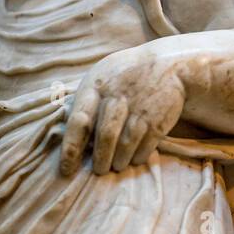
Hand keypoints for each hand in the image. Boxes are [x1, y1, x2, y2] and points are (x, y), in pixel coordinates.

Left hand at [59, 46, 185, 175]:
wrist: (167, 63)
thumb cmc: (125, 74)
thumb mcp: (101, 76)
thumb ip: (85, 101)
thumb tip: (68, 133)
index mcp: (97, 86)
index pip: (79, 121)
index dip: (71, 148)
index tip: (67, 170)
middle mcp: (118, 96)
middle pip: (105, 135)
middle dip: (100, 158)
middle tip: (99, 170)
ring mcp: (140, 107)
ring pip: (126, 143)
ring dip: (120, 160)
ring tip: (116, 166)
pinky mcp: (159, 118)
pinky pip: (147, 144)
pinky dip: (139, 156)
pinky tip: (135, 159)